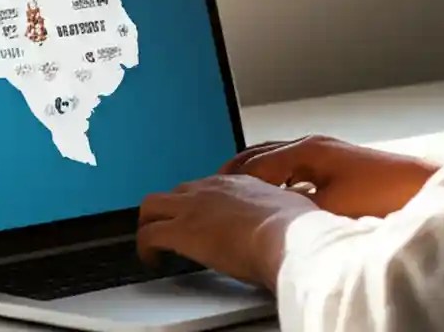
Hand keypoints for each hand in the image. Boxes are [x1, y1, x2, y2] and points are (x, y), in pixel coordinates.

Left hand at [137, 174, 317, 289]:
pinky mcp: (181, 230)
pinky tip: (154, 262)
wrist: (288, 236)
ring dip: (151, 224)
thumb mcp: (292, 208)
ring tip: (155, 245)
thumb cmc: (297, 228)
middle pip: (176, 191)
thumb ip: (282, 210)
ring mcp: (194, 207)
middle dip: (170, 211)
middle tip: (173, 230)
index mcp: (239, 182)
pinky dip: (146, 249)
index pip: (206, 187)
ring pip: (152, 205)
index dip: (199, 204)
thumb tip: (291, 217)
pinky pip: (148, 235)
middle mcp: (213, 188)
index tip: (202, 220)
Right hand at [220, 135, 438, 218]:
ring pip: (277, 159)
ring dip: (256, 174)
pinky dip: (277, 179)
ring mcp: (325, 152)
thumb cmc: (382, 194)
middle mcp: (313, 146)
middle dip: (236, 172)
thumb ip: (292, 206)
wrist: (420, 186)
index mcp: (306, 150)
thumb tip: (267, 212)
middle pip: (261, 155)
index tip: (212, 196)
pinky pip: (294, 167)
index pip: (255, 166)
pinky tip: (276, 196)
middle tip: (212, 190)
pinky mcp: (337, 165)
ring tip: (237, 192)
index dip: (231, 183)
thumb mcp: (328, 206)